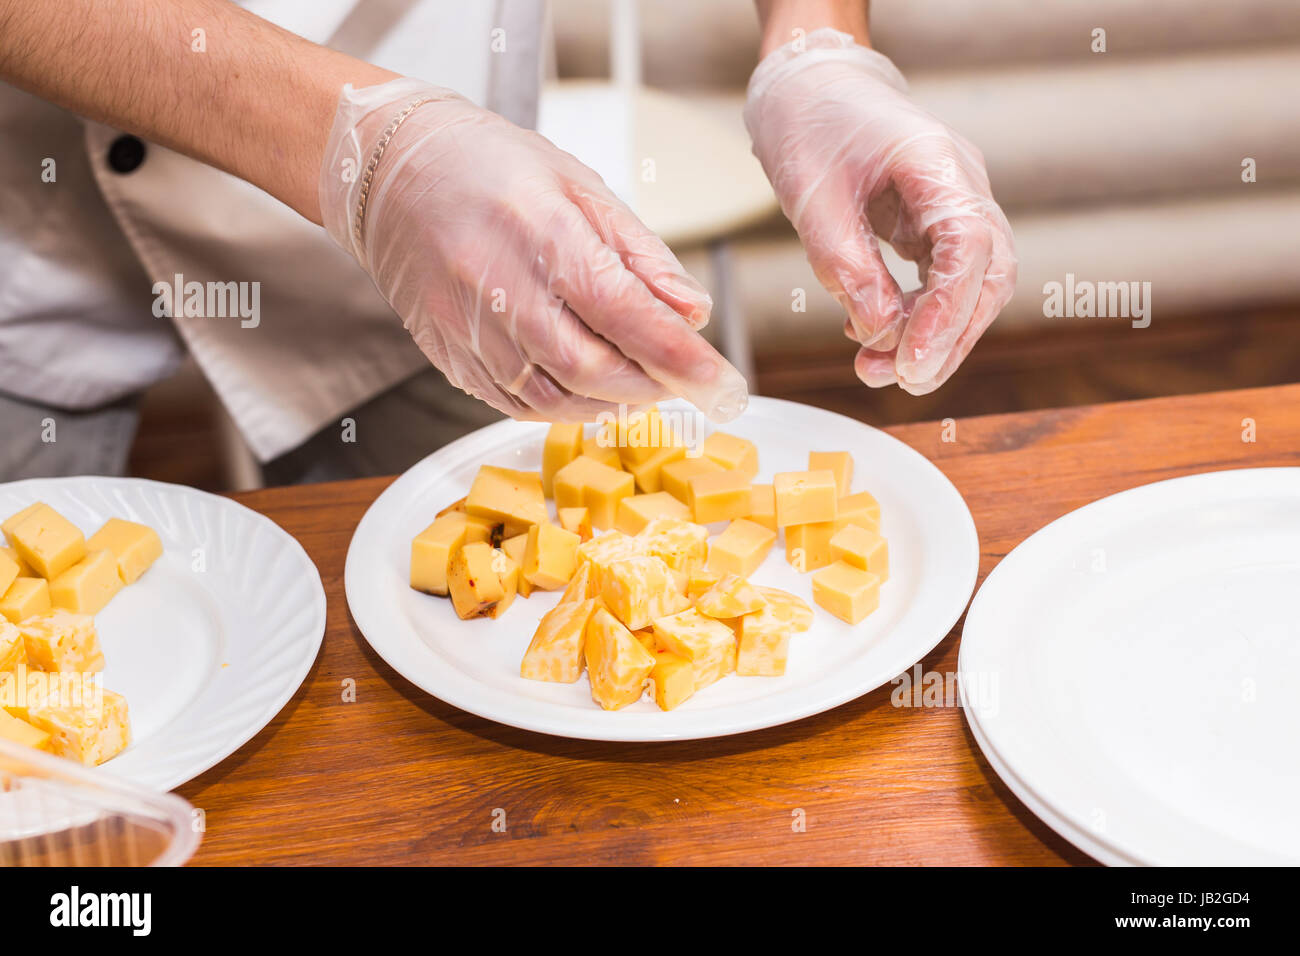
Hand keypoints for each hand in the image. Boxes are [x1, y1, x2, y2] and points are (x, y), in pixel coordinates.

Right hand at [319, 78, 747, 421]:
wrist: (391, 170)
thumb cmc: (493, 167)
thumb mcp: (581, 187)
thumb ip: (641, 256)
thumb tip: (693, 314)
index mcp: (542, 233)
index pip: (627, 314)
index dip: (681, 359)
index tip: (724, 386)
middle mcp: (498, 286)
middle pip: (591, 368)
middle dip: (650, 387)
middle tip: (683, 382)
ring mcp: (465, 326)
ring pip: (552, 396)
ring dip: (608, 401)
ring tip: (637, 382)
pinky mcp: (446, 352)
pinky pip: (512, 401)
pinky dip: (561, 405)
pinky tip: (584, 387)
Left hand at [744, 28, 1016, 394]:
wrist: (810, 83)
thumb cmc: (808, 125)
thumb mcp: (812, 201)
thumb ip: (848, 268)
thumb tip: (881, 333)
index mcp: (935, 163)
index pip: (970, 249)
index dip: (947, 314)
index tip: (912, 361)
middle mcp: (960, 183)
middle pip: (987, 275)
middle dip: (950, 337)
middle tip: (900, 380)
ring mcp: (954, 201)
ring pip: (972, 283)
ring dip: (933, 335)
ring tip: (878, 370)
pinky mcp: (935, 220)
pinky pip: (944, 277)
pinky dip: (918, 314)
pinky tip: (874, 334)